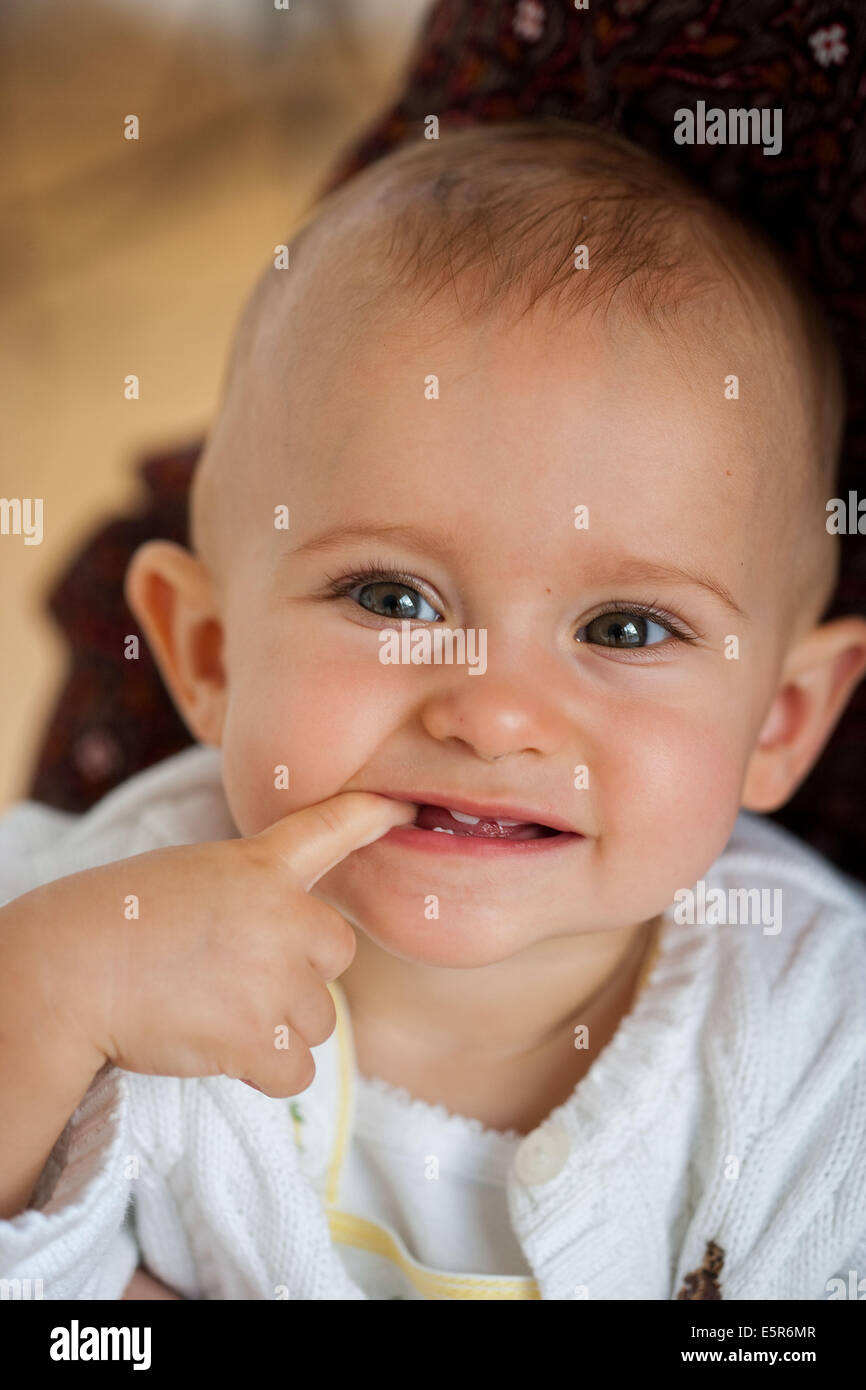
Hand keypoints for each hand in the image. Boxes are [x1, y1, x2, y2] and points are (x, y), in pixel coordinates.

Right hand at [60, 792, 414, 1095]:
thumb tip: (283, 953)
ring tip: (212, 1011)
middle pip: (336, 955)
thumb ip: (249, 899)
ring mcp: (277, 978)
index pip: (331, 828)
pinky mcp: (261, 1038)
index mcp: (261, 866)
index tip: (403, 809)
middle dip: (299, 974)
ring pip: (318, 1020)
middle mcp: (285, 916)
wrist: (70, 970)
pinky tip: (220, 1050)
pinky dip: (266, 1073)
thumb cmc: (113, 921)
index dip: (373, 815)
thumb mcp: (190, 878)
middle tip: (234, 978)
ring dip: (278, 1026)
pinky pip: (298, 1072)